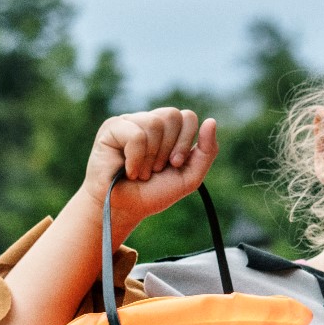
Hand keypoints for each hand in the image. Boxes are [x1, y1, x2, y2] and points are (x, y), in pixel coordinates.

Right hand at [81, 108, 219, 230]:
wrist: (125, 208)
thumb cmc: (154, 193)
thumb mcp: (189, 176)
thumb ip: (206, 152)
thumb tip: (212, 121)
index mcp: (169, 130)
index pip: (188, 117)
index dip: (185, 141)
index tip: (175, 164)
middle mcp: (150, 121)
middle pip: (172, 115)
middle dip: (169, 148)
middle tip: (157, 169)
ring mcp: (130, 121)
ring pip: (154, 123)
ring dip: (151, 157)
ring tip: (141, 172)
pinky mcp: (112, 127)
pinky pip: (135, 134)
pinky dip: (136, 158)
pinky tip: (128, 170)